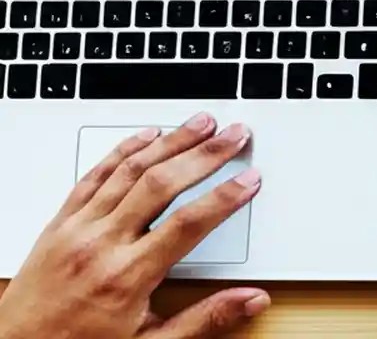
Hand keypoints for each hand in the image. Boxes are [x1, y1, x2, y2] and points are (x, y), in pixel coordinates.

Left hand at [0, 113, 268, 338]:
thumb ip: (205, 320)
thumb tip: (250, 300)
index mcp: (128, 277)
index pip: (188, 223)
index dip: (224, 197)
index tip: (249, 179)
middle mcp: (101, 245)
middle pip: (161, 184)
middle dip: (204, 154)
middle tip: (234, 135)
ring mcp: (77, 229)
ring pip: (129, 170)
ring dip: (170, 142)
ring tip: (201, 123)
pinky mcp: (59, 223)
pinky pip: (93, 176)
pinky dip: (122, 151)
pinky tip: (146, 136)